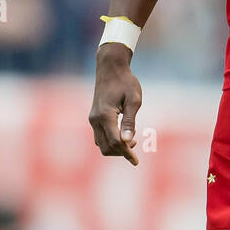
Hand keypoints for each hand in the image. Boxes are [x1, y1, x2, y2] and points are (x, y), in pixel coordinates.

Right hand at [88, 47, 142, 162]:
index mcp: (105, 116)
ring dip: (115, 147)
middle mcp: (95, 120)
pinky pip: (99, 136)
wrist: (110, 68)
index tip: (136, 161)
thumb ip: (130, 120)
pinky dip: (110, 140)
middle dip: (121, 151)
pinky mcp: (93, 117)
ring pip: (101, 144)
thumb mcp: (134, 99)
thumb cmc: (125, 82)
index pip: (115, 142)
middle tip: (136, 143)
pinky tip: (122, 133)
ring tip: (131, 138)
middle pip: (106, 147)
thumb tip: (128, 141)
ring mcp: (92, 119)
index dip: (126, 153)